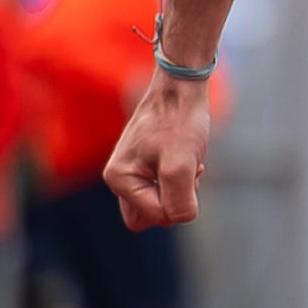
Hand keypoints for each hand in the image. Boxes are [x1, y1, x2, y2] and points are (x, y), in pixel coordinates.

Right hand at [107, 74, 213, 229]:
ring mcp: (132, 173)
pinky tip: (189, 160)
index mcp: (119, 179)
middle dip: (175, 201)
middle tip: (188, 172)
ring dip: (181, 190)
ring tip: (188, 162)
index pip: (155, 217)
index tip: (188, 169)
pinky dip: (182, 180)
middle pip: (151, 218)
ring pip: (161, 204)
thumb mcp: (182, 164)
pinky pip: (165, 191)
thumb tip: (178, 219)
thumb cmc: (179, 121)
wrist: (182, 88)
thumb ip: (179, 199)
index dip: (179, 201)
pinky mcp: (146, 167)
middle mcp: (119, 178)